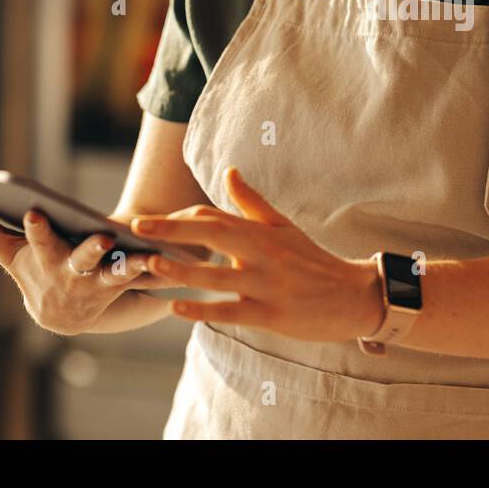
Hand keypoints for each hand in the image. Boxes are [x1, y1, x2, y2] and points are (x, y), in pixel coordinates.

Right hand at [0, 205, 184, 334]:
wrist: (64, 315)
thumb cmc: (35, 271)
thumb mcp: (10, 252)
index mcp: (44, 258)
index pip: (37, 239)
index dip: (36, 228)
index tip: (34, 211)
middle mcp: (72, 273)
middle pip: (81, 258)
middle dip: (90, 249)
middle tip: (104, 239)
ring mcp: (100, 282)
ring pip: (118, 272)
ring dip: (133, 266)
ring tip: (151, 257)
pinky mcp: (124, 285)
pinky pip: (141, 278)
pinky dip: (156, 271)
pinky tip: (174, 260)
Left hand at [131, 167, 385, 343]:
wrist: (351, 295)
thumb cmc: (312, 260)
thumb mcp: (283, 227)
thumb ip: (252, 203)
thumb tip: (229, 173)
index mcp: (260, 231)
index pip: (215, 216)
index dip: (180, 218)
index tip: (151, 223)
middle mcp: (261, 253)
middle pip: (211, 234)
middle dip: (171, 229)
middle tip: (138, 227)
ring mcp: (265, 284)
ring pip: (215, 276)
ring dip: (179, 270)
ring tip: (149, 264)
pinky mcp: (269, 314)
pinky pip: (229, 311)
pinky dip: (201, 310)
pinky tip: (176, 308)